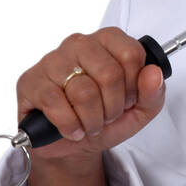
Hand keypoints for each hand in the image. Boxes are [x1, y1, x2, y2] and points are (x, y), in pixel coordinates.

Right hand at [16, 27, 166, 164]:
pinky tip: (72, 129)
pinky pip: (55, 104)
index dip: (134, 87)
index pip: (131, 54)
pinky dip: (70, 125)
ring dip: (92, 120)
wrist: (73, 144)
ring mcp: (52, 60)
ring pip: (83, 91)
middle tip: (108, 116)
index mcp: (109, 40)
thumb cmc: (106, 118)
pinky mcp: (31, 81)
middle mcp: (80, 43)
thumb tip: (153, 73)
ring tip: (91, 124)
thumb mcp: (140, 109)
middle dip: (113, 107)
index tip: (129, 100)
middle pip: (109, 74)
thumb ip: (154, 92)